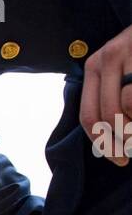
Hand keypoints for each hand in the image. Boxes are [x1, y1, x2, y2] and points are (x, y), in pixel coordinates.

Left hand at [80, 25, 131, 166]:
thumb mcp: (121, 72)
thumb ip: (110, 99)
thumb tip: (107, 145)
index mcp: (94, 67)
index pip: (88, 116)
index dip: (102, 144)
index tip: (119, 160)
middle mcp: (105, 59)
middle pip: (106, 117)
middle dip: (121, 143)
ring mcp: (125, 53)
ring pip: (124, 108)